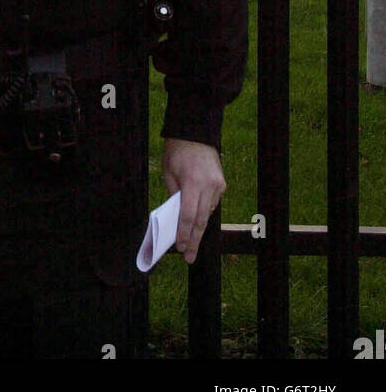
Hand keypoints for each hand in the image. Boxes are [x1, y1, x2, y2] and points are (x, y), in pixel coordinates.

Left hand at [162, 137, 225, 263]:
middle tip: (189, 258)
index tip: (180, 248)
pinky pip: (211, 204)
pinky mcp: (222, 184)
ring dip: (198, 228)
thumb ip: (174, 196)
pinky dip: (203, 213)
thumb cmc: (177, 152)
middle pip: (201, 220)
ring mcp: (218, 185)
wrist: (195, 132)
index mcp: (192, 182)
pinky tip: (196, 222)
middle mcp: (209, 186)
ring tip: (191, 244)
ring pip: (207, 214)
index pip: (188, 216)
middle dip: (194, 241)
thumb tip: (177, 218)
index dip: (184, 234)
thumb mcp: (169, 173)